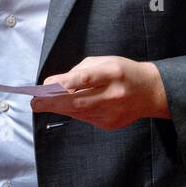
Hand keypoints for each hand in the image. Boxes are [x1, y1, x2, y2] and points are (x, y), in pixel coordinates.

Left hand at [31, 56, 169, 128]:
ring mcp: (113, 113)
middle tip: (35, 103)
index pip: (86, 79)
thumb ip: (81, 71)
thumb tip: (56, 83)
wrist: (151, 92)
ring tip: (42, 104)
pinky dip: (74, 112)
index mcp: (113, 73)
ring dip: (59, 108)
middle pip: (78, 101)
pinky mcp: (110, 124)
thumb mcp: (105, 61)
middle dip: (53, 102)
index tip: (45, 85)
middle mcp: (114, 95)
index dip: (64, 83)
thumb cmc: (123, 72)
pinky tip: (66, 106)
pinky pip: (86, 118)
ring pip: (79, 112)